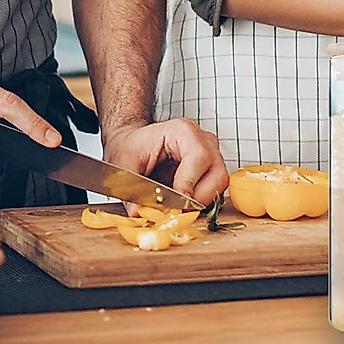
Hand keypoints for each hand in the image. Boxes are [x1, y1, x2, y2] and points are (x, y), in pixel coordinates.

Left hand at [102, 117, 228, 207]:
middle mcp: (202, 140)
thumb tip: (137, 212)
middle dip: (198, 198)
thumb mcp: (123, 164)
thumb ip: (131, 188)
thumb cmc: (131, 146)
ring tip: (178, 208)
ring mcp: (210, 154)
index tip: (176, 203)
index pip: (199, 157)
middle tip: (177, 210)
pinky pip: (215, 190)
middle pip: (217, 174)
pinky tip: (182, 205)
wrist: (133, 143)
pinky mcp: (210, 170)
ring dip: (201, 202)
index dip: (189, 183)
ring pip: (220, 184)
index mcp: (183, 131)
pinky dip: (201, 202)